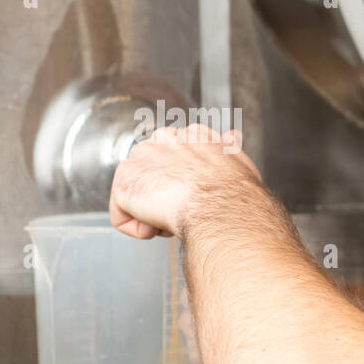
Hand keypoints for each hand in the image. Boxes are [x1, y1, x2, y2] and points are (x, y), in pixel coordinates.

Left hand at [108, 123, 263, 239]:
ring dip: (155, 212)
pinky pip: (123, 217)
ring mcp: (140, 159)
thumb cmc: (236, 195)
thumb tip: (231, 138)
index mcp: (192, 134)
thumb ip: (228, 149)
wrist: (222, 209)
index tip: (199, 196)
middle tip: (188, 209)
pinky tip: (163, 226)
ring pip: (139, 196)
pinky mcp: (123, 185)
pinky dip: (142, 229)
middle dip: (166, 196)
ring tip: (178, 218)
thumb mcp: (240, 163)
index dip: (187, 183)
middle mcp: (163, 139)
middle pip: (154, 174)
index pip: (176, 156)